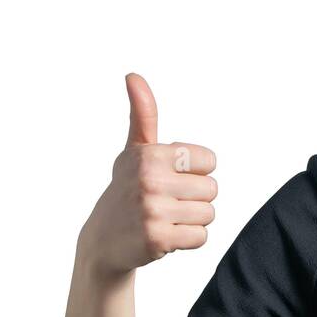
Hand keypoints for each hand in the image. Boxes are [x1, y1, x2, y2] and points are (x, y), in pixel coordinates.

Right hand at [78, 73, 217, 277]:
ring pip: (208, 214)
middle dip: (194, 198)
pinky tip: (165, 236)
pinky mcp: (157, 239)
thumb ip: (143, 114)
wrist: (103, 241)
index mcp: (150, 154)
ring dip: (191, 220)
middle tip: (166, 202)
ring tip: (165, 219)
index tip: (171, 178)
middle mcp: (150, 180)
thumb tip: (133, 76)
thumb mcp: (134, 151)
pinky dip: (188, 240)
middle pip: (212, 189)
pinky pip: (201, 237)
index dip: (195, 172)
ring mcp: (153, 210)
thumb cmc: (127, 189)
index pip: (209, 161)